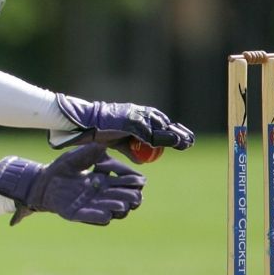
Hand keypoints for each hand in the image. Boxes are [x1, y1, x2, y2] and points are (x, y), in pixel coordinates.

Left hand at [0, 144, 145, 225]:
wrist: (41, 180)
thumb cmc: (63, 167)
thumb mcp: (80, 155)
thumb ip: (94, 150)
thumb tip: (106, 143)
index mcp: (108, 180)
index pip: (131, 183)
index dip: (134, 180)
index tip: (137, 178)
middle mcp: (103, 194)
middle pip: (130, 199)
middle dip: (132, 196)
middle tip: (129, 192)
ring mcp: (92, 206)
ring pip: (116, 211)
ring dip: (119, 207)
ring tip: (119, 203)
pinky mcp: (78, 214)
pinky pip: (94, 219)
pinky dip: (101, 217)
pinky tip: (106, 214)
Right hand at [54, 93, 194, 150]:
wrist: (85, 123)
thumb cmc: (100, 131)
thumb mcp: (119, 142)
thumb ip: (132, 149)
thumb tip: (143, 160)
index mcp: (138, 115)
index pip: (160, 122)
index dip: (172, 131)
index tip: (184, 140)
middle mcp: (139, 113)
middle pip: (164, 123)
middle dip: (177, 133)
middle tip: (188, 142)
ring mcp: (135, 116)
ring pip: (159, 126)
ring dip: (172, 135)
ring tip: (184, 143)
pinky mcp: (130, 121)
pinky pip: (148, 132)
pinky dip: (158, 138)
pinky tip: (167, 144)